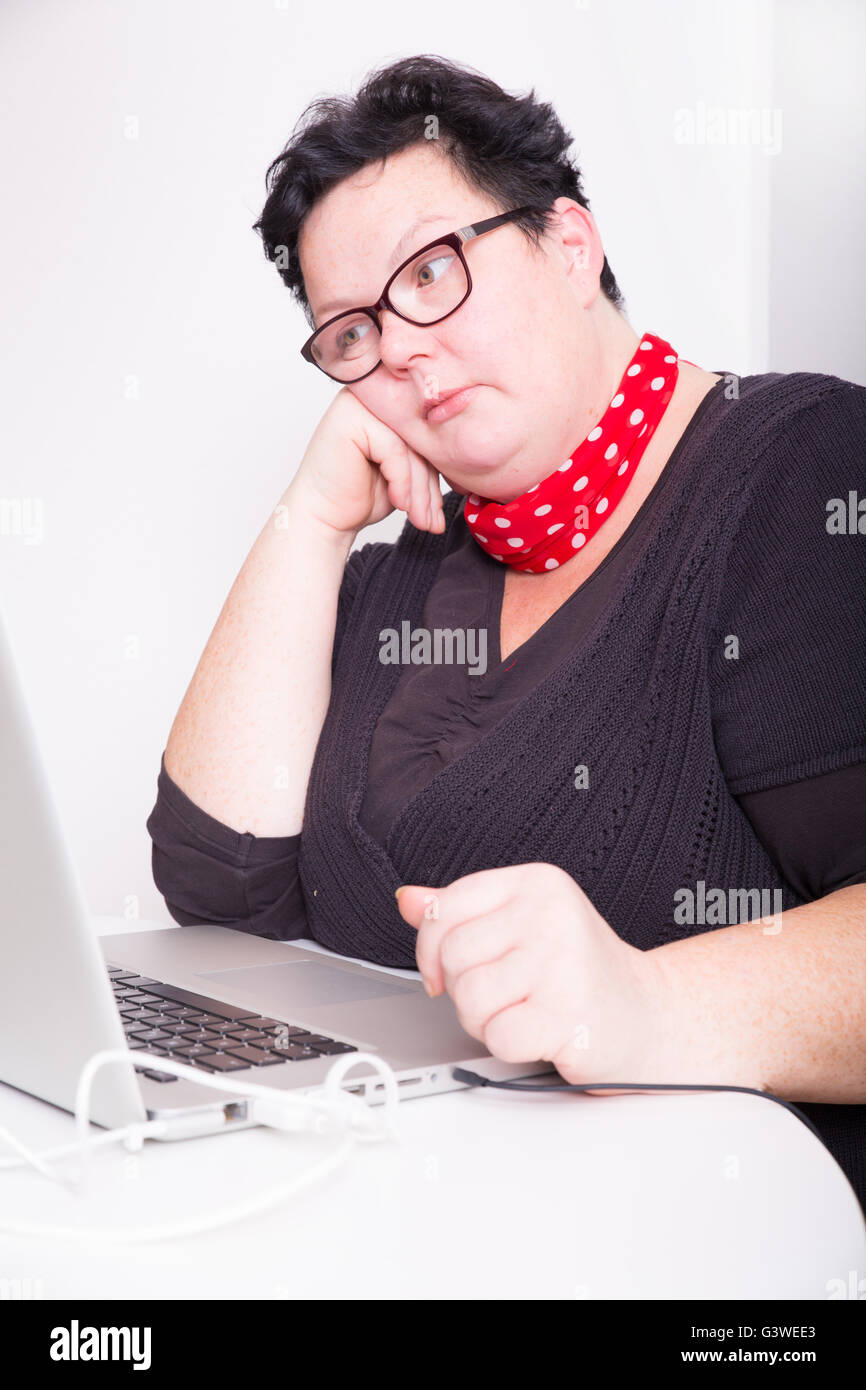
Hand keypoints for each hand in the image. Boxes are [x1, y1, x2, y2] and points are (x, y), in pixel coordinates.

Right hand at [291, 385, 445, 537]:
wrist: (323, 518)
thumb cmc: (360, 495)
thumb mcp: (405, 471)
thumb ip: (427, 452)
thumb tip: (477, 450)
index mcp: (387, 403)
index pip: (427, 432)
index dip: (437, 471)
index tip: (439, 509)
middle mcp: (373, 396)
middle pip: (420, 439)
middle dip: (429, 486)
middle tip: (432, 521)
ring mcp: (359, 403)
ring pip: (411, 446)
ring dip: (420, 490)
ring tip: (420, 519)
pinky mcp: (351, 418)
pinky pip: (396, 451)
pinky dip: (403, 482)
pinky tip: (398, 503)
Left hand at [395, 863, 670, 1095]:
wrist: (646, 1017)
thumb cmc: (579, 973)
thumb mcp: (522, 926)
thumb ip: (464, 912)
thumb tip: (409, 899)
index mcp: (536, 883)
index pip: (446, 907)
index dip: (430, 949)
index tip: (442, 972)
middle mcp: (550, 913)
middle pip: (453, 956)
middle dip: (466, 990)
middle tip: (506, 995)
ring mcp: (562, 960)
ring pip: (469, 998)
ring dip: (487, 1021)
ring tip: (525, 1011)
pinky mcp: (568, 1012)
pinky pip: (498, 1036)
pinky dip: (512, 1046)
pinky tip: (542, 1032)